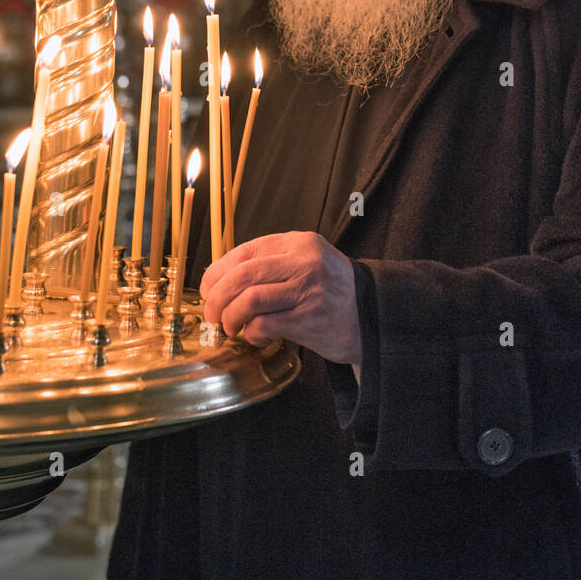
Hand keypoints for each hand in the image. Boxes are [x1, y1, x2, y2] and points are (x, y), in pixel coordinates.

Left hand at [199, 231, 362, 365]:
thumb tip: (222, 277)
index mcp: (299, 243)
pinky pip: (264, 325)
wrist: (372, 313)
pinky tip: (256, 337)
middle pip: (242, 275)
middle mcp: (304, 262)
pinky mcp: (309, 320)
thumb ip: (273, 262)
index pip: (246, 251)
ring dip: (230, 317)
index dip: (218, 271)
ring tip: (230, 327)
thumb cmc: (331, 289)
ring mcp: (307, 291)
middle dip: (217, 297)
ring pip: (249, 300)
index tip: (208, 288)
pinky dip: (252, 333)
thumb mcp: (307, 260)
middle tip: (212, 313)